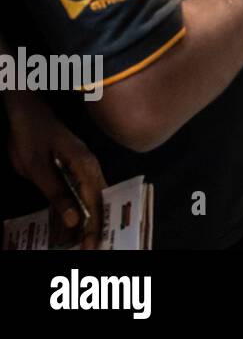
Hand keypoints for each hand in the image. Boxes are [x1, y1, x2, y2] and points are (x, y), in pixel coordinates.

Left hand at [5, 93, 104, 248]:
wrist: (26, 111)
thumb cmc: (30, 136)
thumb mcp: (37, 169)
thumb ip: (56, 193)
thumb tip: (75, 218)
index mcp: (84, 165)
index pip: (95, 201)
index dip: (94, 225)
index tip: (91, 245)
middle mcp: (91, 164)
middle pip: (100, 199)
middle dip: (96, 225)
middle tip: (90, 247)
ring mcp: (85, 163)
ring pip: (94, 195)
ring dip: (91, 216)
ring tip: (84, 238)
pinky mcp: (76, 164)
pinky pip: (84, 189)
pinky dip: (83, 205)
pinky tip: (76, 218)